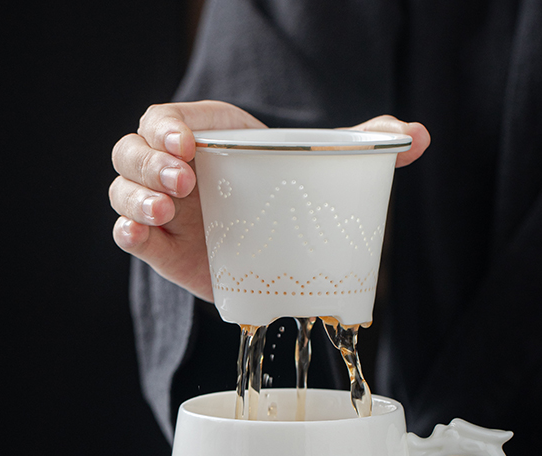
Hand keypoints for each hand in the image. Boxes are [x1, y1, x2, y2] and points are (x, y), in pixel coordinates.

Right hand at [109, 102, 429, 301]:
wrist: (274, 250)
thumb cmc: (289, 195)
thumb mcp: (320, 167)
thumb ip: (361, 146)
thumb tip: (418, 136)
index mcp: (208, 138)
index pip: (166, 119)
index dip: (166, 127)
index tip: (189, 143)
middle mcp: (176, 170)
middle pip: (133, 150)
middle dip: (150, 160)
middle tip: (186, 178)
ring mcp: (165, 210)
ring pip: (123, 189)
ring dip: (135, 195)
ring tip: (164, 209)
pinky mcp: (163, 248)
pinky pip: (128, 233)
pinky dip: (128, 231)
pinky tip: (141, 232)